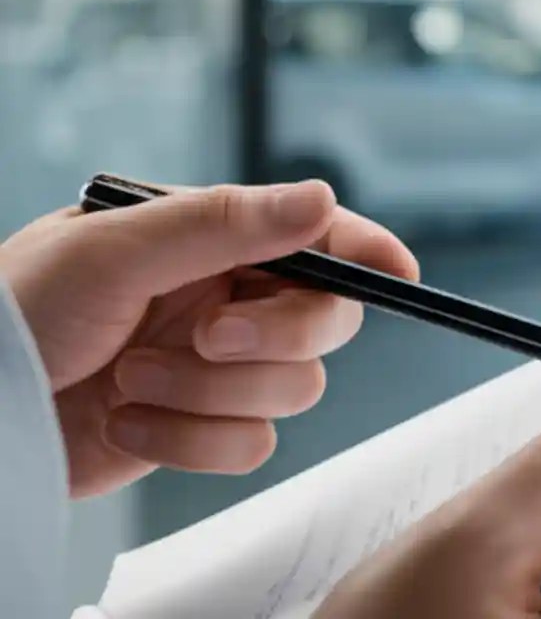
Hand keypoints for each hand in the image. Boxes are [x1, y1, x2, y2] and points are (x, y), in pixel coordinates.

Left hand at [0, 181, 417, 497]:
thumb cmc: (17, 312)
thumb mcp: (113, 250)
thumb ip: (222, 224)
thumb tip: (321, 198)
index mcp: (210, 240)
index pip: (316, 237)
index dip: (367, 253)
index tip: (399, 275)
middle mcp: (225, 298)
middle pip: (323, 322)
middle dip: (271, 338)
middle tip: (205, 335)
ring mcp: (216, 365)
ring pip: (293, 389)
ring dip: (208, 392)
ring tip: (131, 377)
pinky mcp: (201, 426)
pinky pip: (251, 444)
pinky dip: (188, 440)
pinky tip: (128, 421)